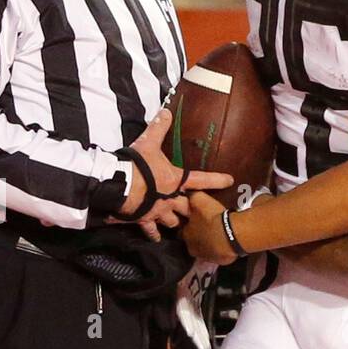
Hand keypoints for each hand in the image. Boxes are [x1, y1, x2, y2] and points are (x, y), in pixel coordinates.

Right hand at [119, 109, 232, 240]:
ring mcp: (158, 212)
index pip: (202, 180)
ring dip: (175, 222)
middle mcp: (170, 199)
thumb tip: (166, 111)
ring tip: (177, 224)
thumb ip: (159, 128)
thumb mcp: (148, 142)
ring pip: (172, 222)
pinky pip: (151, 231)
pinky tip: (156, 237)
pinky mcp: (144, 220)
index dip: (217, 179)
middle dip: (191, 210)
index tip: (230, 180)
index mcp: (176, 180)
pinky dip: (153, 234)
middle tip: (195, 211)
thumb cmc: (136, 164)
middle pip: (187, 208)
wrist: (117, 184)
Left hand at [184, 192, 237, 262]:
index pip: (182, 231)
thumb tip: (186, 192)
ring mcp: (206, 257)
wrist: (232, 234)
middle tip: (208, 227)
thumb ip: (192, 197)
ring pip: (205, 249)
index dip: (189, 225)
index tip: (196, 220)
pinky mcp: (219, 261)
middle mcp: (192, 248)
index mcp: (185, 235)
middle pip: (193, 242)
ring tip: (218, 234)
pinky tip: (226, 242)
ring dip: (209, 243)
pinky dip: (220, 249)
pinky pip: (218, 255)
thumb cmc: (213, 217)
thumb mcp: (200, 200)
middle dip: (198, 236)